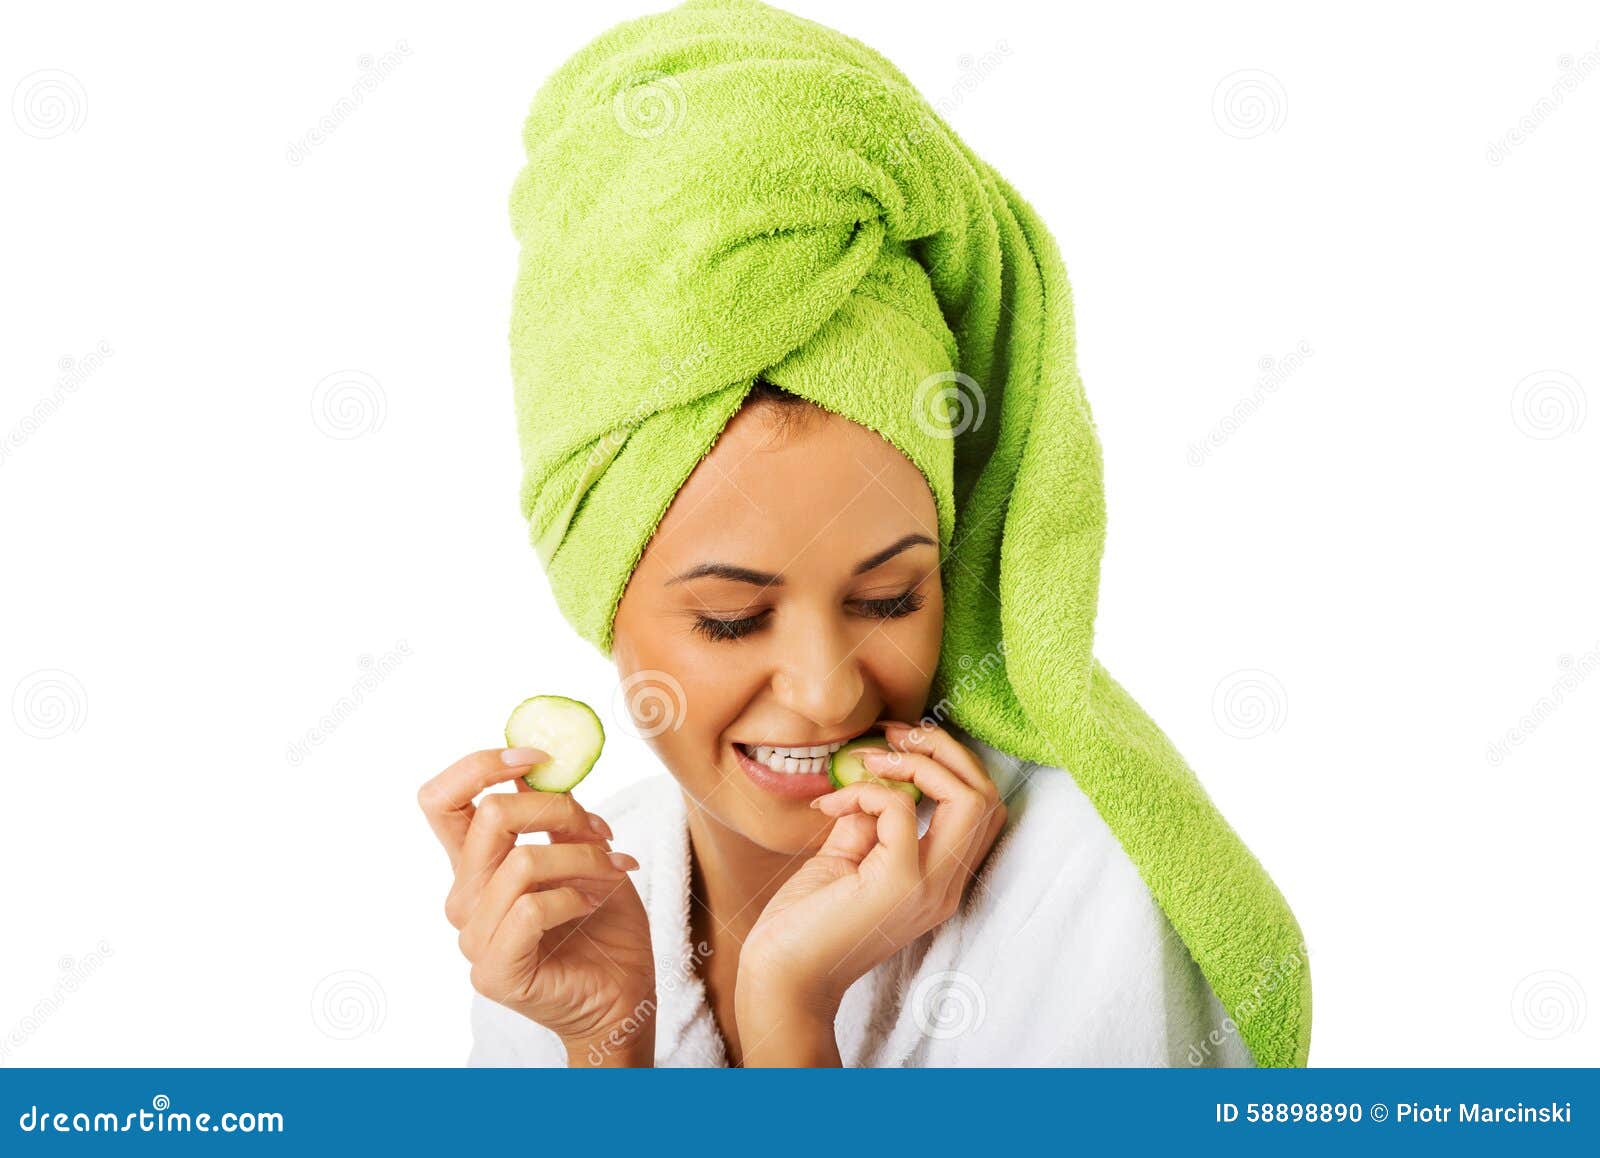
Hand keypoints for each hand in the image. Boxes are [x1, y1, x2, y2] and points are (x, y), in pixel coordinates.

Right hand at [418, 748, 655, 1066]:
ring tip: (613, 872)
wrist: (623, 994)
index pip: (440, 800)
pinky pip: (531, 909)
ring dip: (583, 858)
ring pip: (522, 862)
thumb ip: (556, 813)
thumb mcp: (584, 849)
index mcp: (476, 864)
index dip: (479, 766)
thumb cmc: (604, 923)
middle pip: (489, 816)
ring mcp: (473, 937)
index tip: (537, 757)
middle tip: (600, 829)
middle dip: (558, 808)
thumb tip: (545, 762)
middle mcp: (464, 898)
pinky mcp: (494, 971)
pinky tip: (593, 904)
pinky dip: (573, 897)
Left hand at [735, 720, 1005, 1060]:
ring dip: (919, 761)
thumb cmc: (807, 921)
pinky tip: (833, 805)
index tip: (900, 743)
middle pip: (988, 796)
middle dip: (945, 749)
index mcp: (940, 880)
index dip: (951, 763)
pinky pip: (903, 809)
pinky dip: (870, 790)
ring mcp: (928, 887)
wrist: (781, 978)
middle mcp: (946, 886)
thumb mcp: (848, 855)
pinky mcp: (898, 883)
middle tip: (894, 734)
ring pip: (969, 798)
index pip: (983, 809)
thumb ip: (872, 818)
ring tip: (871, 759)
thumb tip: (877, 774)